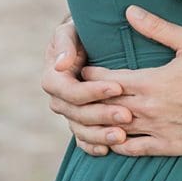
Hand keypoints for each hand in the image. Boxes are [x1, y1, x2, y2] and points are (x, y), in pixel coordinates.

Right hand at [42, 17, 125, 155]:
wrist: (86, 40)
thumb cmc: (80, 30)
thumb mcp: (70, 30)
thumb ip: (65, 43)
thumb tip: (61, 65)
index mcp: (53, 78)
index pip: (71, 91)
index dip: (92, 92)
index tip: (118, 87)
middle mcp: (58, 98)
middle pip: (78, 114)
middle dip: (103, 115)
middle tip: (128, 115)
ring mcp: (69, 112)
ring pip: (81, 130)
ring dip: (101, 135)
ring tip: (123, 137)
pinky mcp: (79, 121)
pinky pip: (83, 140)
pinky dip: (93, 146)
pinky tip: (110, 149)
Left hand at [78, 6, 181, 156]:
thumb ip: (157, 28)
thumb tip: (129, 11)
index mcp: (151, 82)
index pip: (107, 80)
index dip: (91, 75)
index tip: (81, 69)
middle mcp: (150, 109)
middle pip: (106, 108)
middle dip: (89, 100)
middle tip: (76, 94)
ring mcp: (160, 130)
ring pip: (117, 132)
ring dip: (100, 124)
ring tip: (89, 117)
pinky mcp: (172, 147)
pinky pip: (136, 152)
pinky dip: (119, 146)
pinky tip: (112, 141)